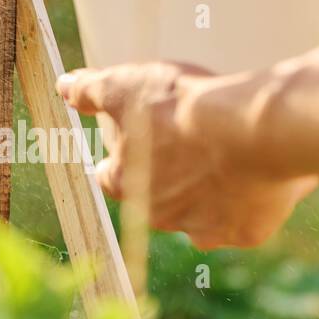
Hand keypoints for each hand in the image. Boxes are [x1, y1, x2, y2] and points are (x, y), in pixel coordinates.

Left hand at [58, 63, 318, 249]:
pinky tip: (251, 178)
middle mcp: (159, 215)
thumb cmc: (183, 107)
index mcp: (125, 183)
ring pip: (197, 216)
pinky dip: (243, 204)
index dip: (117, 162)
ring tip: (220, 161)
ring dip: (204, 194)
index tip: (128, 150)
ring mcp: (204, 229)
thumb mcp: (126, 85)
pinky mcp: (245, 233)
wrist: (254, 130)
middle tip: (184, 147)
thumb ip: (91, 90)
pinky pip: (239, 223)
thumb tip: (64, 87)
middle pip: (155, 199)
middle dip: (166, 177)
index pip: (109, 178)